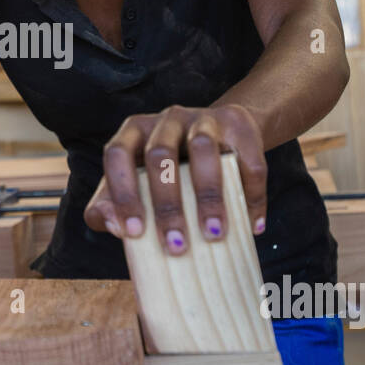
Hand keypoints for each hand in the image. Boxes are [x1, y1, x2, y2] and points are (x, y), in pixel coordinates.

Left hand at [83, 103, 266, 254]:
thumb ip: (111, 204)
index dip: (123, 193)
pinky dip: (252, 195)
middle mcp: (166, 120)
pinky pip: (247, 161)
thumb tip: (114, 227)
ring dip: (208, 195)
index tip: (133, 232)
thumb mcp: (136, 181)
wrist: (223, 135)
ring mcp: (204, 118)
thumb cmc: (169, 170)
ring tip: (214, 234)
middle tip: (176, 246)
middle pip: (160, 155)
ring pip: (203, 149)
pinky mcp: (239, 125)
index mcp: (133, 131)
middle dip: (167, 204)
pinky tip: (253, 226)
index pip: (117, 154)